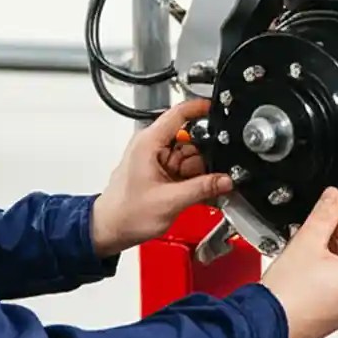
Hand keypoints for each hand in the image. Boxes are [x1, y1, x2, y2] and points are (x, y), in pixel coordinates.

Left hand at [90, 99, 232, 256]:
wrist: (110, 229)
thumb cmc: (126, 213)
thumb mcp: (170, 201)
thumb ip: (202, 188)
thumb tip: (226, 180)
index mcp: (149, 143)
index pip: (179, 113)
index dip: (201, 109)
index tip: (219, 110)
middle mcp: (152, 146)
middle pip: (190, 140)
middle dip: (200, 160)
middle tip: (197, 179)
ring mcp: (156, 158)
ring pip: (190, 156)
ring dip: (196, 173)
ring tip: (186, 191)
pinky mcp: (159, 171)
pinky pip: (184, 169)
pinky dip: (190, 180)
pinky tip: (186, 194)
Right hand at [260, 187, 337, 337]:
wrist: (267, 325)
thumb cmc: (287, 293)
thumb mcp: (307, 241)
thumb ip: (324, 213)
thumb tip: (333, 197)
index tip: (326, 218)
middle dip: (335, 240)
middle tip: (312, 234)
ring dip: (329, 258)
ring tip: (304, 254)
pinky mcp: (337, 319)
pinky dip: (325, 277)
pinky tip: (303, 273)